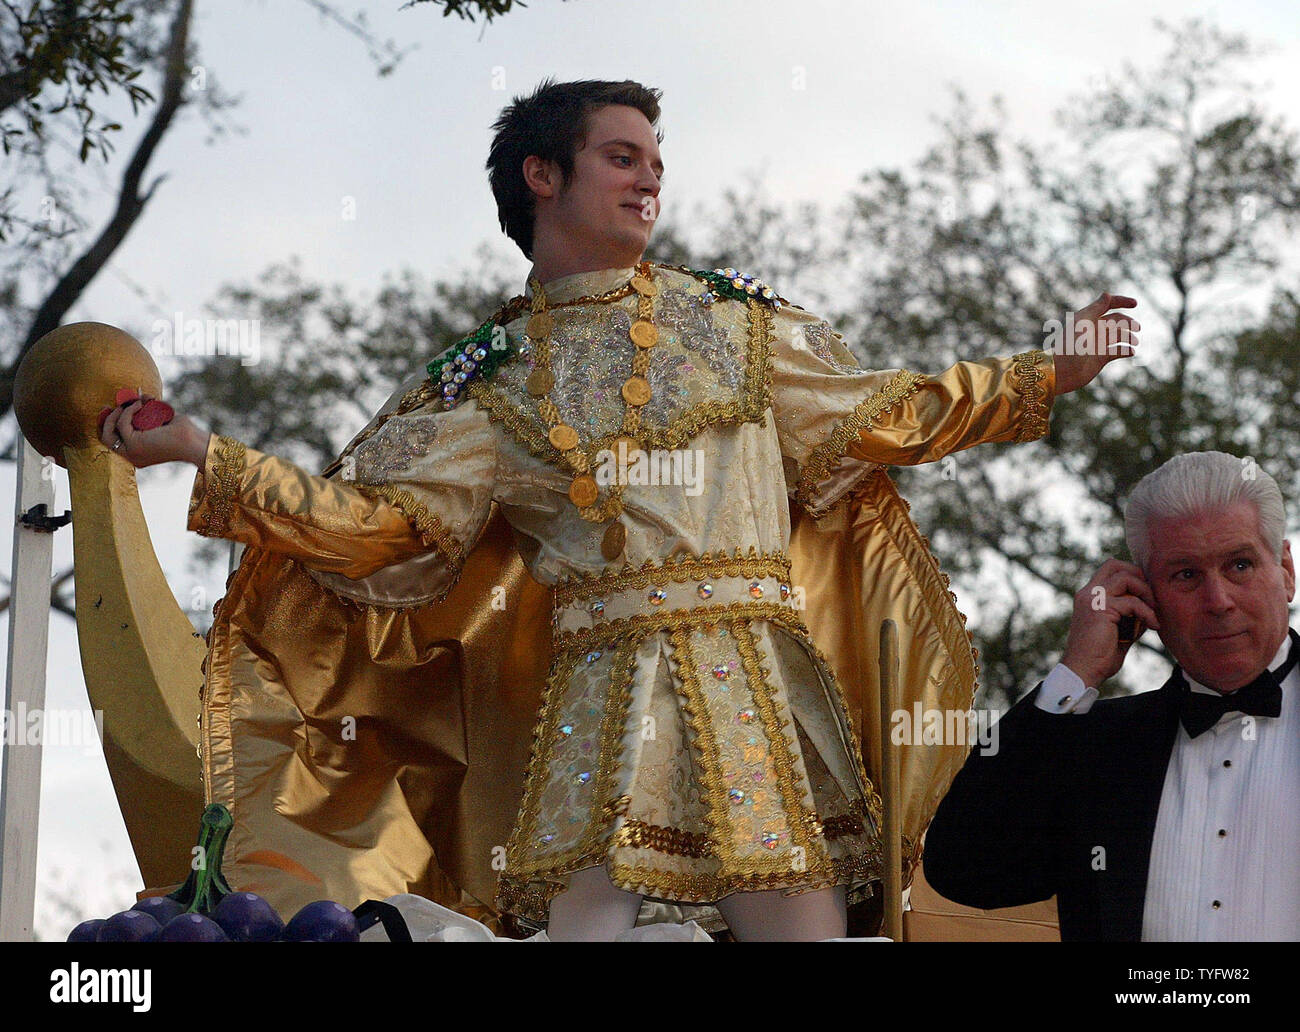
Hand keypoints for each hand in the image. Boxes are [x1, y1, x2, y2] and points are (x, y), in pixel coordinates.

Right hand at [100, 396, 209, 467]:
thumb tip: (139, 397)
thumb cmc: (182, 433)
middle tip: (113, 404)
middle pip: (105, 438)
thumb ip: (148, 414)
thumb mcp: (160, 422)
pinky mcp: (134, 445)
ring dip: (118, 413)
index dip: (107, 424)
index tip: (109, 408)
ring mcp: (131, 453)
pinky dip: (128, 411)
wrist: (194, 442)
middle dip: (106, 419)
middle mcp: (131, 458)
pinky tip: (141, 404)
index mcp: (136, 455)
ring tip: (135, 403)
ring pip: (109, 432)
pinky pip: (122, 424)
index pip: (112, 442)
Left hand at [1052, 292, 1139, 394]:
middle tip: (1137, 328)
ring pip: (1119, 335)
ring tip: (1135, 341)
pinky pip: (1118, 351)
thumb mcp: (1082, 323)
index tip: (1135, 303)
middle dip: (1128, 322)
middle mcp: (1094, 329)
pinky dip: (1126, 350)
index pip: (1107, 304)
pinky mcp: (1101, 357)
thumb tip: (1107, 294)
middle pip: (1117, 320)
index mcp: (1088, 317)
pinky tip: (1131, 351)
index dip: (1121, 301)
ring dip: (1129, 337)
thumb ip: (1096, 309)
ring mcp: (1098, 343)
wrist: (1062, 371)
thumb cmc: (1070, 345)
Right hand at [1060, 558, 1160, 687]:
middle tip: (1151, 598)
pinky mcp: (1101, 609)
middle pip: (1115, 564)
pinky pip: (1132, 602)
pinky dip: (1147, 612)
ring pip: (1125, 577)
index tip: (1146, 596)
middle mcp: (1087, 593)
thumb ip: (1129, 614)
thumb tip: (1150, 607)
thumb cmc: (1100, 656)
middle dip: (1139, 577)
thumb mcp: (1118, 629)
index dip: (1132, 576)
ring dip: (1146, 592)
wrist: (1083, 670)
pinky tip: (1153, 625)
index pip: (1110, 570)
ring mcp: (1092, 599)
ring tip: (1154, 612)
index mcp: (1088, 596)